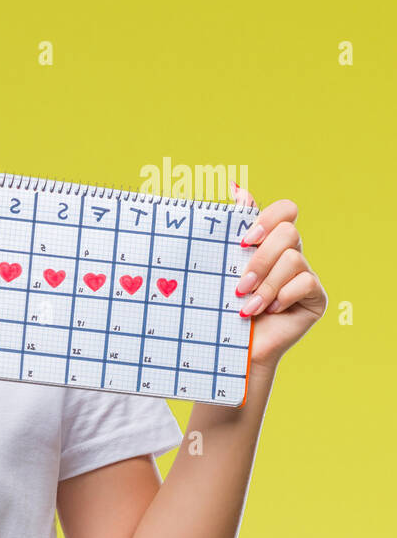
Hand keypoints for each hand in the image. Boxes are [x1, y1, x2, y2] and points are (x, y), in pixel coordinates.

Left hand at [229, 182, 326, 373]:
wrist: (231, 348)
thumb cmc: (221, 307)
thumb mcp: (221, 268)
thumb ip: (230, 233)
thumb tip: (236, 188)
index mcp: (268, 242)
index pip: (285, 211)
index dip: (268, 218)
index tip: (244, 241)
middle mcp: (290, 254)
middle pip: (289, 232)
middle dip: (261, 257)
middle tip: (240, 284)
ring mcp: (305, 275)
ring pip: (294, 258)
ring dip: (266, 284)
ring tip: (248, 305)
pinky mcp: (316, 296)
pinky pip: (306, 282)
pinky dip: (282, 296)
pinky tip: (269, 311)